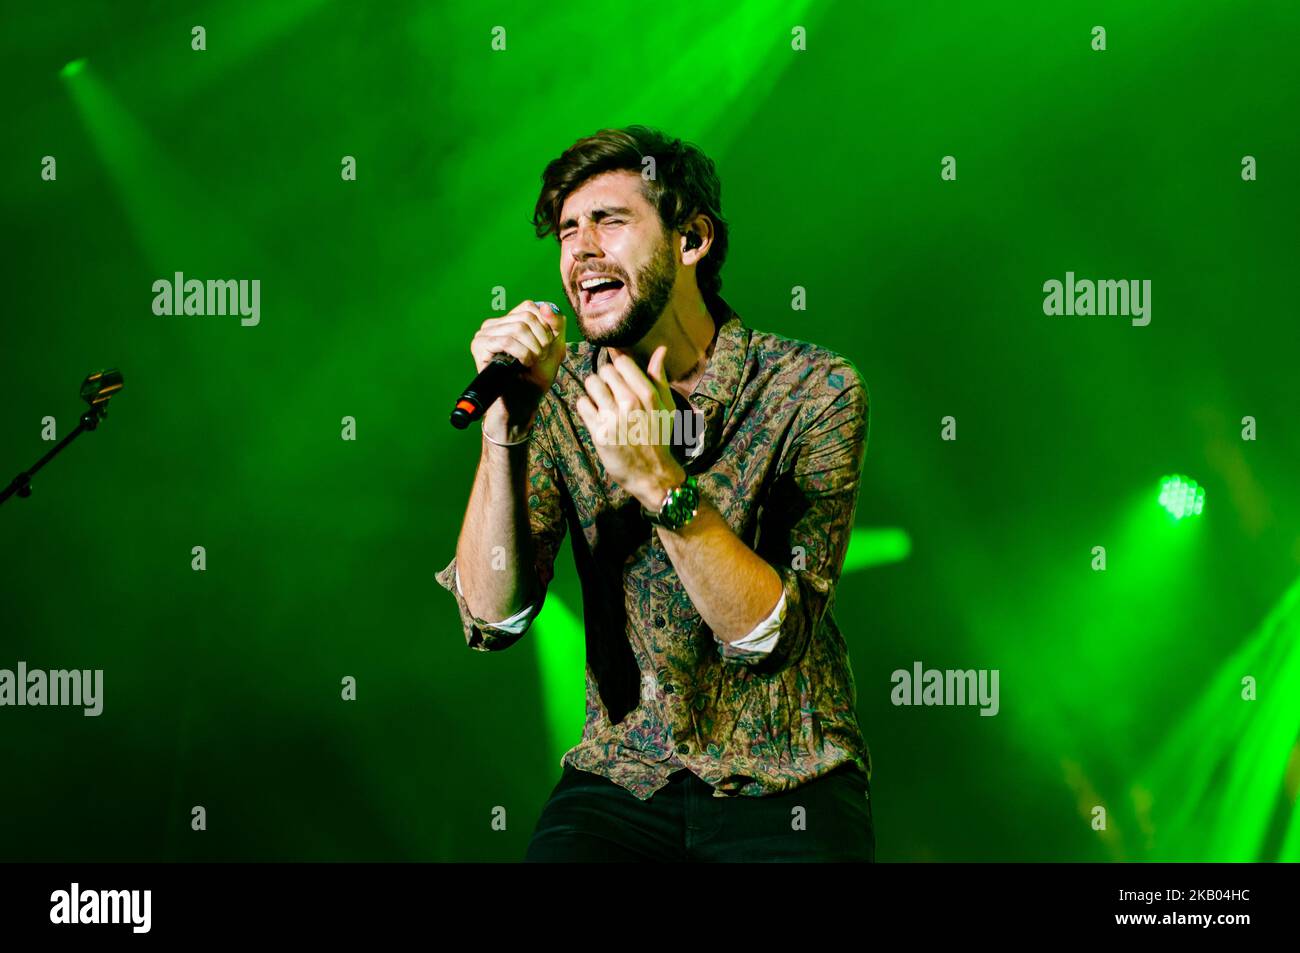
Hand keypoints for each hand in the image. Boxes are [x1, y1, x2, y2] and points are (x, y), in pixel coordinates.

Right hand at [470, 300, 565, 439]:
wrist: (523, 401)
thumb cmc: (536, 376)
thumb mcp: (554, 346)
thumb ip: (556, 324)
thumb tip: (546, 306)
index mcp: (509, 321)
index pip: (529, 306)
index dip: (545, 326)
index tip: (546, 346)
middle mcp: (494, 325)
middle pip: (526, 317)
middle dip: (541, 339)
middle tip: (540, 357)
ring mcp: (484, 334)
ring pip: (518, 328)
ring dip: (533, 349)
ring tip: (532, 362)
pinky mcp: (479, 347)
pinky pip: (506, 341)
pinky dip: (522, 353)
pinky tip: (523, 364)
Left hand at [575, 345, 686, 507]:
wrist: (651, 473)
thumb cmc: (659, 437)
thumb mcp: (666, 407)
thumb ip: (659, 377)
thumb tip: (660, 349)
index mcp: (648, 394)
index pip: (621, 362)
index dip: (617, 364)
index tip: (617, 371)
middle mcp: (630, 403)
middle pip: (604, 371)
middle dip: (605, 378)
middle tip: (610, 392)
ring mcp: (613, 418)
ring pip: (590, 383)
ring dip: (594, 390)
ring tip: (601, 401)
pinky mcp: (599, 432)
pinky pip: (582, 404)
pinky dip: (586, 407)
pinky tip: (595, 415)